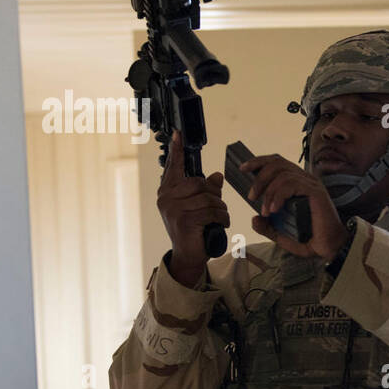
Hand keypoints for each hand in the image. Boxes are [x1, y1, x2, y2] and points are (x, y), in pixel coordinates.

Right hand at [157, 131, 228, 282]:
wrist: (188, 255)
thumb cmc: (194, 229)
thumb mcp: (199, 206)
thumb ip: (206, 190)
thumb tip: (217, 175)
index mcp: (168, 191)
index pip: (173, 167)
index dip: (177, 150)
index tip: (178, 133)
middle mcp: (166, 197)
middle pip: (200, 183)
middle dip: (215, 196)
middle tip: (217, 209)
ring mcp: (173, 209)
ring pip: (209, 198)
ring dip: (220, 209)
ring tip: (218, 219)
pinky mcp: (184, 220)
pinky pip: (212, 211)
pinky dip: (222, 218)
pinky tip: (220, 225)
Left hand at [244, 152, 346, 259]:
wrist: (330, 248)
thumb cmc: (310, 239)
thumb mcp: (282, 235)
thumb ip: (268, 227)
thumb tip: (254, 219)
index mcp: (298, 183)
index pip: (277, 162)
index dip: (259, 162)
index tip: (243, 168)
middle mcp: (305, 179)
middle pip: (277, 163)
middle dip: (259, 177)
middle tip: (250, 196)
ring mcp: (311, 184)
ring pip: (282, 174)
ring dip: (268, 191)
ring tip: (265, 210)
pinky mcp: (315, 192)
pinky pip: (291, 184)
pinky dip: (278, 196)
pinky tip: (274, 210)